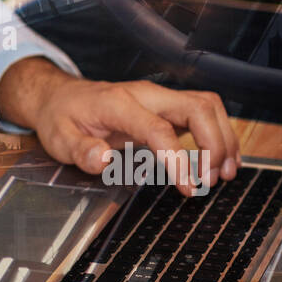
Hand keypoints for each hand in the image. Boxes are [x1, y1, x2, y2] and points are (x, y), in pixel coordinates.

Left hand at [0, 58, 239, 195]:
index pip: (158, 128)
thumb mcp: (59, 139)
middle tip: (209, 180)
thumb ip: (80, 151)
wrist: (60, 96)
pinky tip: (221, 161)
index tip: (188, 186)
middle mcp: (145, 95)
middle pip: (197, 106)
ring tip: (223, 174)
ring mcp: (159, 98)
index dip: (178, 158)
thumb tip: (103, 160)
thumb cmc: (62, 118)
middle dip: (214, 144)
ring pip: (207, 105)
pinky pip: (203, 112)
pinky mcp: (167, 106)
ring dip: (223, 138)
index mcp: (118, 104)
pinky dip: (219, 134)